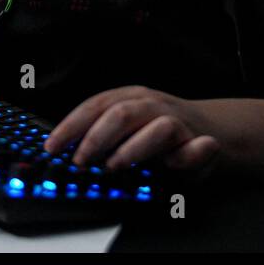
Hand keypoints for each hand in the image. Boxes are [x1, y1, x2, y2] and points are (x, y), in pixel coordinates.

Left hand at [43, 86, 221, 175]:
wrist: (211, 129)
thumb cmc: (159, 132)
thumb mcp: (127, 127)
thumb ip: (100, 135)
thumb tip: (61, 149)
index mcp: (128, 98)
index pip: (94, 106)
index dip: (70, 126)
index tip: (52, 146)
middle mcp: (151, 105)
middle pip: (120, 114)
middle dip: (96, 138)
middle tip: (79, 161)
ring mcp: (177, 122)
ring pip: (157, 128)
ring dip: (134, 148)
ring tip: (115, 165)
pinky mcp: (201, 143)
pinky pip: (197, 148)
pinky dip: (189, 154)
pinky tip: (174, 163)